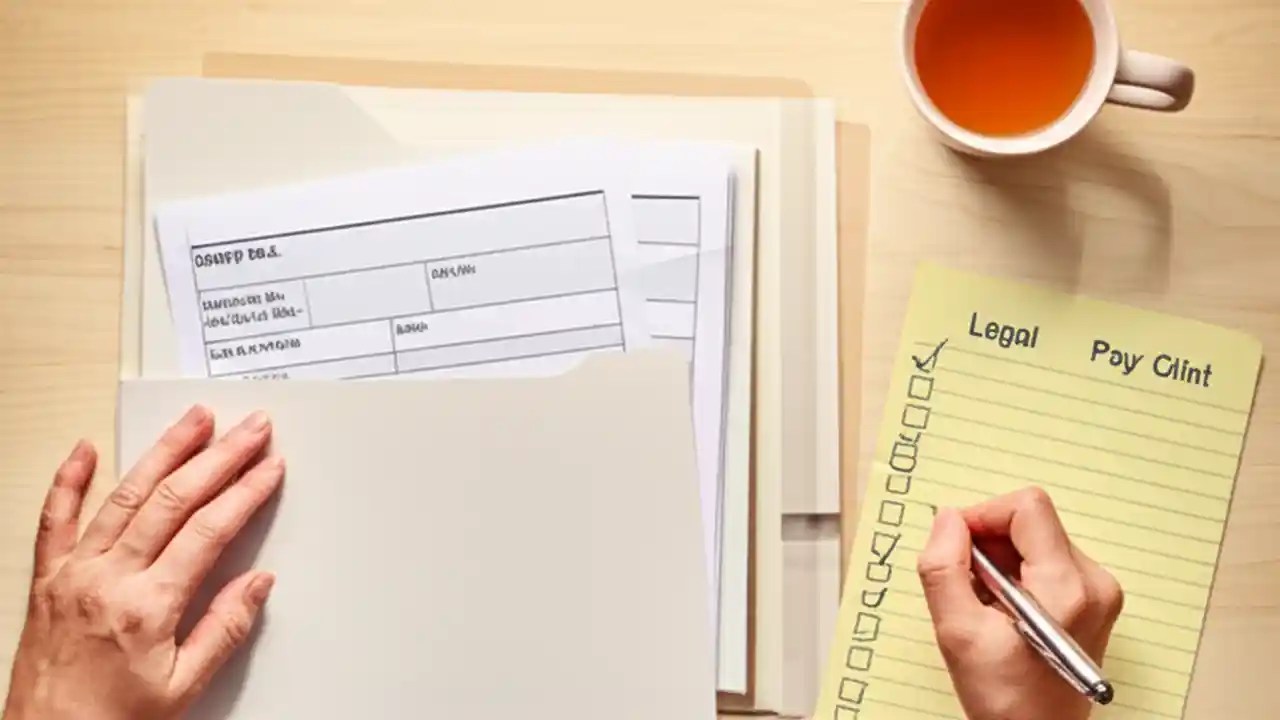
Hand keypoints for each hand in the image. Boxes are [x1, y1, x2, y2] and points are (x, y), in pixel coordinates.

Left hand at [3, 406, 283, 719]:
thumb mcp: (183, 687)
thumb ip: (224, 629)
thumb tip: (258, 583)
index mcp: (147, 607)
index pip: (209, 532)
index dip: (245, 493)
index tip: (270, 468)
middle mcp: (107, 579)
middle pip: (174, 500)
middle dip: (219, 458)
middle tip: (251, 429)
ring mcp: (73, 573)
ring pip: (124, 496)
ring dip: (164, 452)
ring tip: (195, 421)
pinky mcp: (46, 579)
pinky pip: (54, 519)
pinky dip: (69, 480)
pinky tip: (86, 450)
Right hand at [917, 487, 1123, 719]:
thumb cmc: (1002, 698)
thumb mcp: (957, 633)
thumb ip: (944, 567)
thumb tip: (947, 519)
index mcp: (1067, 587)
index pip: (1027, 508)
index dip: (983, 516)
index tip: (956, 546)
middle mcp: (1094, 582)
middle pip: (1032, 523)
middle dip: (989, 545)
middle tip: (967, 587)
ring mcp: (1099, 592)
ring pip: (1036, 541)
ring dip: (1000, 562)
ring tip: (984, 606)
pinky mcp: (1094, 601)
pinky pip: (1047, 562)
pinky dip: (1016, 575)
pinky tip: (1002, 611)